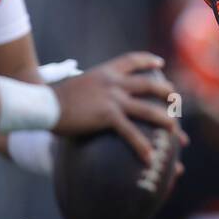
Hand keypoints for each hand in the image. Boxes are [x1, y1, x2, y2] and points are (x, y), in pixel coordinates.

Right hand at [52, 52, 186, 161]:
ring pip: (148, 109)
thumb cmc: (53, 99)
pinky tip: (150, 159)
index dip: (147, 61)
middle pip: (149, 84)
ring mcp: (113, 98)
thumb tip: (88, 94)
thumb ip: (90, 87)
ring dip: (165, 120)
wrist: (43, 103)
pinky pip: (131, 133)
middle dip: (166, 92)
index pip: (131, 60)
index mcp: (105, 71)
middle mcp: (113, 82)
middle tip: (176, 100)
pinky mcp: (108, 115)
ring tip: (176, 131)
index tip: (160, 64)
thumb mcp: (76, 84)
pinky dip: (142, 146)